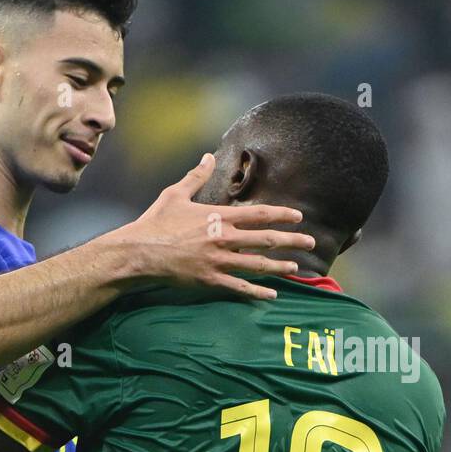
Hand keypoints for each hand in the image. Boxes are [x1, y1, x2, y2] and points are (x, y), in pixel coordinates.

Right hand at [108, 153, 315, 299]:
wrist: (139, 252)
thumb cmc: (156, 222)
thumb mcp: (175, 194)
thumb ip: (196, 176)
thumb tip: (207, 156)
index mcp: (218, 217)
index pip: (259, 214)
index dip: (281, 215)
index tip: (298, 216)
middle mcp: (224, 239)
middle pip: (266, 240)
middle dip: (292, 241)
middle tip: (311, 242)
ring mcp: (219, 261)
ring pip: (258, 265)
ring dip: (279, 266)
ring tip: (295, 268)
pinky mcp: (211, 280)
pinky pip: (240, 288)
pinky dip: (257, 292)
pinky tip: (272, 295)